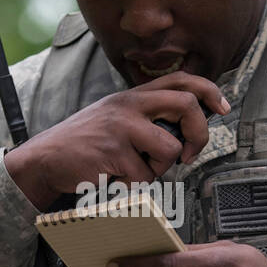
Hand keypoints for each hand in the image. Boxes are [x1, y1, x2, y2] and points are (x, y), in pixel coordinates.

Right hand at [4, 73, 228, 209]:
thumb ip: (146, 116)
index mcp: (133, 96)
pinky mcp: (113, 153)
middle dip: (199, 134)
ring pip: (169, 150)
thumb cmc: (85, 143)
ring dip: (159, 169)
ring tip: (134, 169)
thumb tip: (187, 127)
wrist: (45, 158)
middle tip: (189, 154)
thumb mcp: (115, 117)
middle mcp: (129, 106)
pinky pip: (144, 177)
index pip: (180, 80)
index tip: (221, 108)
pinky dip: (133, 185)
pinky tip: (114, 178)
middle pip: (185, 106)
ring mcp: (121, 128)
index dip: (208, 92)